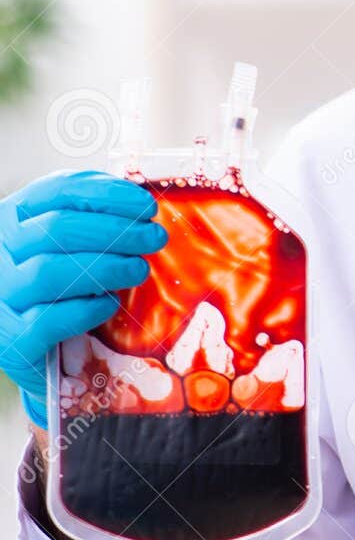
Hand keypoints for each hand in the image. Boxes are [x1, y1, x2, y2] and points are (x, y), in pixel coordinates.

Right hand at [0, 170, 167, 425]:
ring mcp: (1, 295)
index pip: (58, 191)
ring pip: (50, 272)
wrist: (27, 348)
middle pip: (57, 229)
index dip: (107, 194)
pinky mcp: (12, 340)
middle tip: (155, 238)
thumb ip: (93, 221)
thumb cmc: (54, 290)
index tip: (147, 206)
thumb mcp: (65, 246)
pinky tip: (110, 305)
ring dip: (105, 268)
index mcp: (14, 218)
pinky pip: (48, 320)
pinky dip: (85, 309)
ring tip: (139, 270)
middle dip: (115, 231)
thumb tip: (140, 205)